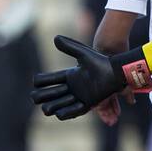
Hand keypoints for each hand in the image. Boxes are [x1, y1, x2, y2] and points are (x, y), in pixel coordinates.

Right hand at [31, 35, 149, 120]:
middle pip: (50, 94)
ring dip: (52, 106)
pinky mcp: (87, 104)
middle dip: (41, 96)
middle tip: (35, 97)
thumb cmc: (101, 62)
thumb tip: (54, 38)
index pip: (48, 80)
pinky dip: (66, 113)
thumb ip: (69, 46)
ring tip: (47, 108)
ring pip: (58, 105)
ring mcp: (78, 96)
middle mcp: (71, 87)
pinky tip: (61, 112)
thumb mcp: (83, 53)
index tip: (36, 81)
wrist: (116, 72)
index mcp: (68, 76)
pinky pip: (73, 112)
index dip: (40, 81)